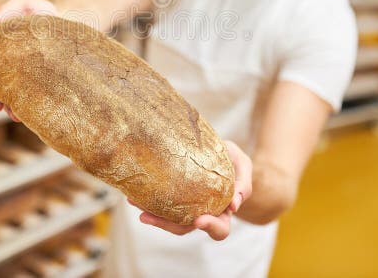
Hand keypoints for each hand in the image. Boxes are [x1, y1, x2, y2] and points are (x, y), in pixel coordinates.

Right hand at [0, 0, 57, 122]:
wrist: (68, 28)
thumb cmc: (45, 14)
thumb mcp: (29, 5)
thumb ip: (11, 9)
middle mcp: (1, 59)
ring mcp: (14, 73)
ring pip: (1, 92)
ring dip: (4, 104)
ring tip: (14, 116)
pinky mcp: (28, 83)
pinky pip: (18, 98)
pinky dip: (18, 107)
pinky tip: (23, 115)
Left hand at [131, 141, 252, 240]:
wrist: (218, 149)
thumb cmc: (233, 160)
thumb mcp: (242, 165)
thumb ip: (243, 183)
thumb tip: (234, 204)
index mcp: (223, 211)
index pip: (219, 229)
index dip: (210, 227)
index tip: (199, 219)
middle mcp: (202, 213)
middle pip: (185, 228)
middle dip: (165, 225)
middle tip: (146, 216)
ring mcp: (186, 206)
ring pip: (168, 217)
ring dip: (150, 213)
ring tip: (133, 201)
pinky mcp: (173, 195)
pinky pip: (160, 202)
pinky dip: (147, 199)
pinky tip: (133, 192)